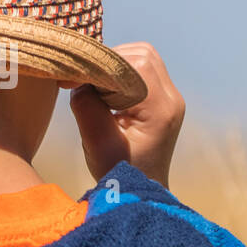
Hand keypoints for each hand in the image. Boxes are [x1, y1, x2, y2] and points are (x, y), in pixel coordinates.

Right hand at [68, 42, 184, 187]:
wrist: (140, 192)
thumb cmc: (120, 173)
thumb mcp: (97, 143)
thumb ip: (86, 107)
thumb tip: (78, 78)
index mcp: (161, 109)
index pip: (135, 64)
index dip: (103, 64)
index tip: (76, 79)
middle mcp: (171, 98)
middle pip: (142, 54)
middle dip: (109, 62)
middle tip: (85, 81)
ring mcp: (170, 97)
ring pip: (143, 57)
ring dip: (115, 65)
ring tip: (95, 86)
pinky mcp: (162, 99)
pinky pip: (142, 69)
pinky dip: (120, 72)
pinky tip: (105, 91)